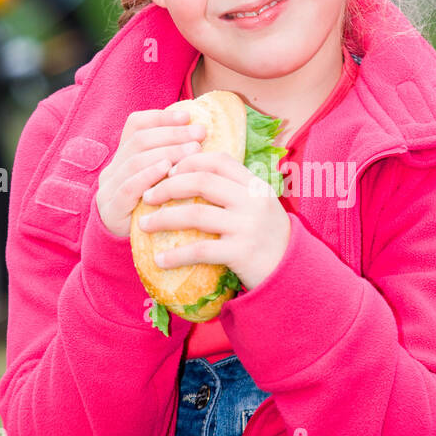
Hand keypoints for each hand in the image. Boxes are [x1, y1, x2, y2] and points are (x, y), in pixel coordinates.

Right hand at [95, 107, 207, 239]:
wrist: (130, 250)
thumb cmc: (154, 212)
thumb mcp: (161, 183)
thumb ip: (172, 160)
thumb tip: (202, 135)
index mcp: (123, 157)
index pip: (136, 125)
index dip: (161, 117)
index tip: (188, 116)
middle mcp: (113, 168)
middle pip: (139, 140)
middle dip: (172, 133)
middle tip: (200, 133)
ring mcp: (109, 188)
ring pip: (135, 160)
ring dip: (167, 151)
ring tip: (193, 150)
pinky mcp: (112, 208)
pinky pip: (129, 186)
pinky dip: (149, 174)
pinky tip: (168, 169)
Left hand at [136, 150, 291, 291]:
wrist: (291, 274)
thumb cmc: (267, 238)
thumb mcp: (259, 206)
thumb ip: (234, 190)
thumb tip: (191, 175)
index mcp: (255, 185)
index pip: (218, 160)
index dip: (188, 161)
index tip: (167, 171)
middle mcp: (252, 201)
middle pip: (201, 181)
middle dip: (167, 186)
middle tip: (147, 196)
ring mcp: (247, 226)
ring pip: (195, 213)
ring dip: (163, 218)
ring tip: (143, 224)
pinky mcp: (241, 253)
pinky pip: (200, 249)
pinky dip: (175, 255)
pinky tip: (159, 260)